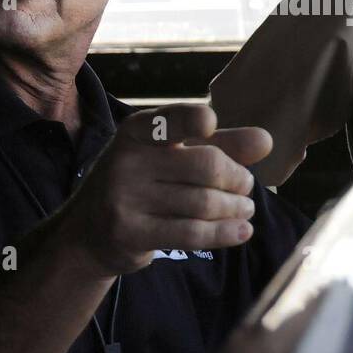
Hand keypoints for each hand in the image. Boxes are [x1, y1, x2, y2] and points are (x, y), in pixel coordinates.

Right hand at [70, 103, 272, 277]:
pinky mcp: (130, 232)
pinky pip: (191, 233)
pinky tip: (242, 230)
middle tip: (246, 187)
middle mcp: (127, 160)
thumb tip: (265, 141)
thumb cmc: (141, 185)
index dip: (195, 120)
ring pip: (203, 202)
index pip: (171, 119)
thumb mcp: (172, 156)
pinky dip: (225, 232)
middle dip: (238, 178)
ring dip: (235, 208)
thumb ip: (220, 145)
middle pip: (205, 166)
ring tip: (245, 209)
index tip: (211, 126)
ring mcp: (125, 197)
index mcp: (137, 131)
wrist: (87, 233)